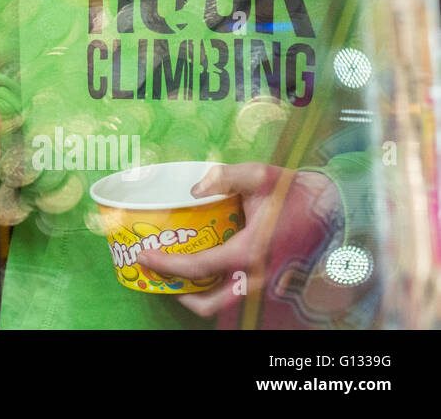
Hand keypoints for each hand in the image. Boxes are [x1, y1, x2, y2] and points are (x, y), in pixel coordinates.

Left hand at [137, 163, 341, 318]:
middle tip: (158, 273)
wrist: (336, 209)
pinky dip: (215, 288)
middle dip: (178, 293)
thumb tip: (194, 190)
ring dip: (197, 294)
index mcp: (251, 251)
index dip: (166, 265)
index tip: (144, 256)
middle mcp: (257, 276)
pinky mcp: (272, 283)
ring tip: (177, 273)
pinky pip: (237, 294)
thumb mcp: (259, 175)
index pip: (198, 268)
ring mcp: (266, 284)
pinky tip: (204, 268)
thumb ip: (223, 177)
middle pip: (209, 304)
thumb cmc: (295, 191)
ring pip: (224, 303)